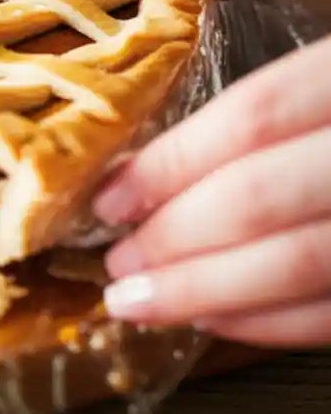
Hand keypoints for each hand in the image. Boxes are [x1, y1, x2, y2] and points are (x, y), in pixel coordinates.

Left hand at [93, 34, 330, 346]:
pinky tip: (215, 317)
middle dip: (175, 237)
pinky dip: (273, 321)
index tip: (107, 195)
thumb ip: (285, 91)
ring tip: (140, 298)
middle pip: (267, 196)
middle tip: (117, 261)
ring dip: (208, 290)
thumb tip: (155, 159)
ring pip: (307, 262)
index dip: (172, 161)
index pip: (256, 115)